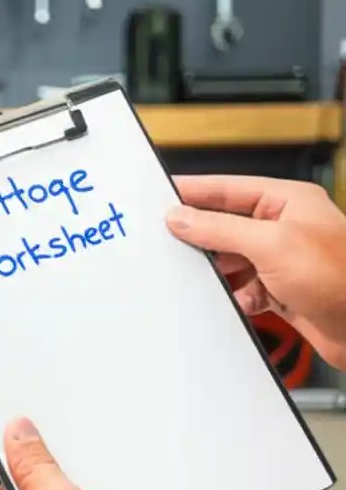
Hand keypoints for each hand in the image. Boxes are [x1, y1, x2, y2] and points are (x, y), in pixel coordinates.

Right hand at [168, 175, 345, 369]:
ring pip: (231, 260)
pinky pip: (244, 289)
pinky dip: (236, 296)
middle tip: (169, 241)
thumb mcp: (271, 244)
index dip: (192, 191)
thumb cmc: (342, 277)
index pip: (228, 189)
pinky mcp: (282, 290)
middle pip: (225, 225)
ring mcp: (282, 260)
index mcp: (288, 201)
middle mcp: (285, 227)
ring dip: (218, 272)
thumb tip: (182, 217)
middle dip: (201, 237)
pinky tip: (236, 300)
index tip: (160, 196)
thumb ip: (220, 228)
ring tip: (201, 277)